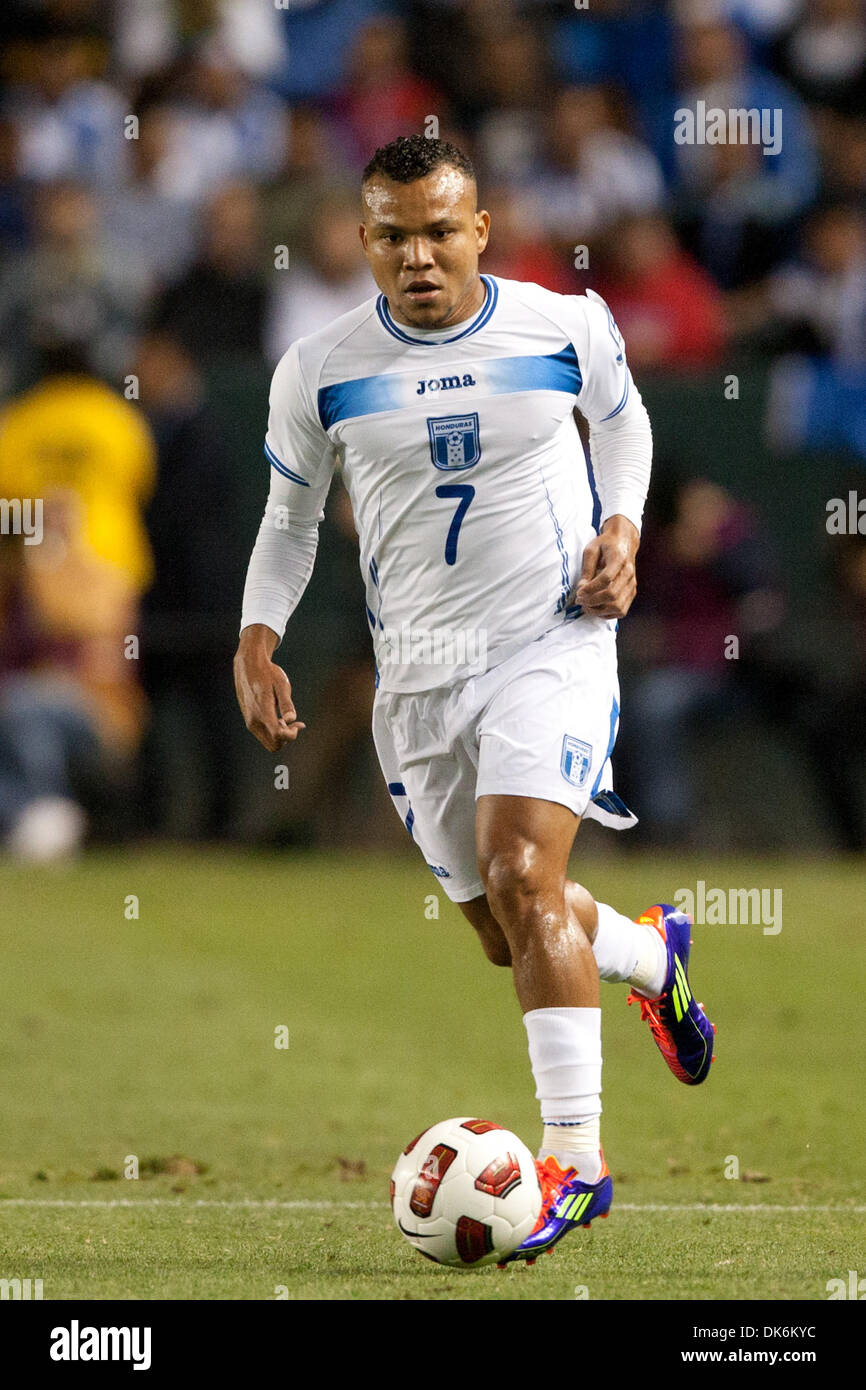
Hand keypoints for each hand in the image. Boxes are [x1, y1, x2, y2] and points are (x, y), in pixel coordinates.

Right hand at [233, 624, 304, 751]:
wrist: (248, 666)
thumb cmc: (268, 673)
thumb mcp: (281, 684)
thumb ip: (286, 703)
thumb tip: (291, 719)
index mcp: (262, 711)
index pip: (278, 736)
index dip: (292, 735)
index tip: (299, 724)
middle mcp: (253, 720)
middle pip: (273, 745)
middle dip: (286, 738)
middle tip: (295, 722)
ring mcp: (250, 722)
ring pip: (268, 742)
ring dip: (280, 734)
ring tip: (286, 717)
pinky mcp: (249, 720)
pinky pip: (263, 734)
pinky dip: (274, 731)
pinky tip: (279, 717)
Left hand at [573, 515, 638, 619]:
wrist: (624, 540)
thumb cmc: (605, 545)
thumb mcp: (591, 550)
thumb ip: (586, 570)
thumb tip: (582, 588)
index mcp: (619, 559)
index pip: (606, 579)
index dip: (590, 589)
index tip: (578, 592)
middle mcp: (628, 573)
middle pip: (612, 595)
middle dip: (592, 601)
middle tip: (580, 600)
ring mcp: (632, 584)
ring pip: (618, 606)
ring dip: (599, 610)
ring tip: (586, 606)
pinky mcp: (632, 592)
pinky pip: (621, 610)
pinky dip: (608, 614)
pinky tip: (596, 609)